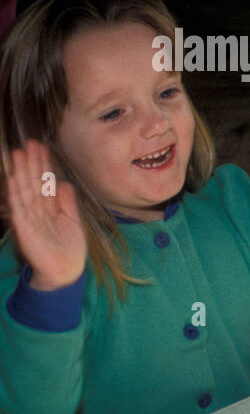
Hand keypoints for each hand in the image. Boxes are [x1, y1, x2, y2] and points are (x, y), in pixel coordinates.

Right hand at [4, 140, 86, 289]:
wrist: (66, 270)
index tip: (41, 147)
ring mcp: (29, 217)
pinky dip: (15, 194)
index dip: (43, 165)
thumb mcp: (72, 221)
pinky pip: (18, 208)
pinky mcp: (24, 228)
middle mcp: (38, 209)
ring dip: (21, 172)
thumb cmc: (69, 247)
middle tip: (29, 143)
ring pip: (24, 190)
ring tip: (19, 154)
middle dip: (31, 163)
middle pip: (33, 182)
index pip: (45, 181)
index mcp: (50, 207)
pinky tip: (13, 180)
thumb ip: (67, 202)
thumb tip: (63, 183)